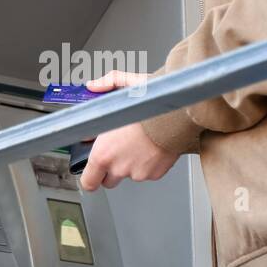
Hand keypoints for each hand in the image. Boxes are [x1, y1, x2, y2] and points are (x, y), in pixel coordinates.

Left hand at [78, 70, 178, 191]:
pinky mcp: (155, 174)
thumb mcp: (126, 85)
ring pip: (130, 174)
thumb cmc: (152, 106)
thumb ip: (106, 85)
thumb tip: (95, 87)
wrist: (179, 118)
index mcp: (103, 153)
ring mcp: (138, 173)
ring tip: (139, 142)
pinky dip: (148, 163)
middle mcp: (119, 167)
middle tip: (118, 150)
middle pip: (108, 181)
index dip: (90, 176)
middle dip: (111, 169)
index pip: (88, 182)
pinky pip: (148, 172)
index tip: (93, 170)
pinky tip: (151, 146)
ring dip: (131, 163)